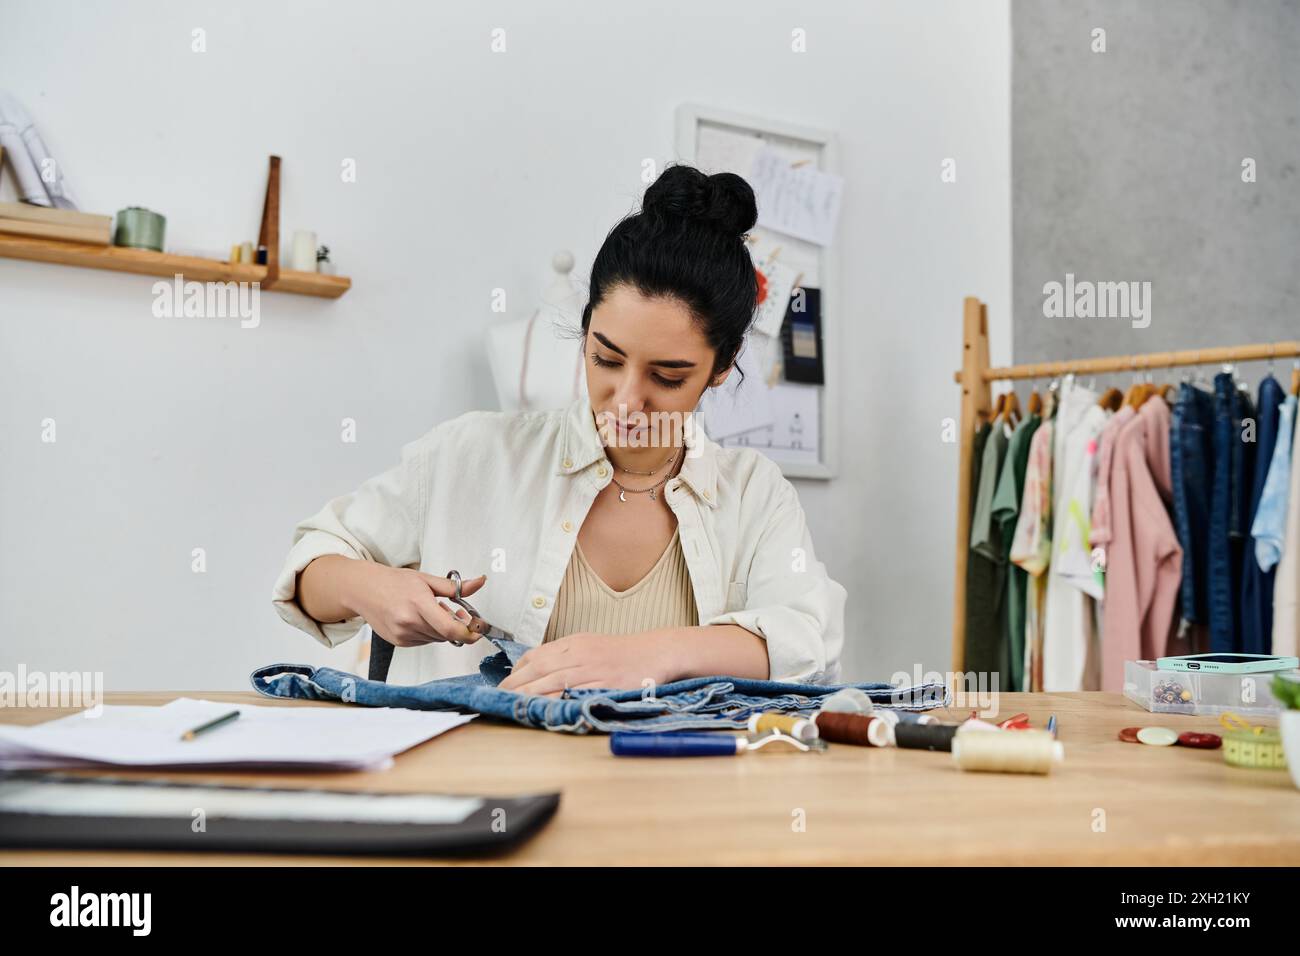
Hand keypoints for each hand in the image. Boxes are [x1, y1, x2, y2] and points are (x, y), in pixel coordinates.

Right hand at [347, 565, 486, 647]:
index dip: (469, 632)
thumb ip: (455, 587)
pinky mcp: (399, 642)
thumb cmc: (393, 582)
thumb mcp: (426, 579)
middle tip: (459, 612)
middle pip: (446, 634)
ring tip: (433, 610)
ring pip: (437, 639)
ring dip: (443, 628)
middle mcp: (409, 622)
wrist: (363, 590)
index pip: (450, 628)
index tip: (479, 629)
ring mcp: (403, 634)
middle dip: (458, 626)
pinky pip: (425, 641)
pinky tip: (421, 618)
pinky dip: (430, 632)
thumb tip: (479, 582)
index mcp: (418, 603)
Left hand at [498, 630, 679, 696]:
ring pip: (552, 682)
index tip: (506, 684)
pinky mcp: (605, 685)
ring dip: (529, 695)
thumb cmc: (623, 652)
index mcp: (574, 643)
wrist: (656, 651)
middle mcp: (579, 654)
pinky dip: (557, 701)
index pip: (536, 655)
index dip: (517, 671)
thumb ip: (566, 656)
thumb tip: (539, 669)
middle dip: (515, 685)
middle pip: (538, 669)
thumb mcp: (590, 645)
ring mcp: (592, 670)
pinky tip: (544, 709)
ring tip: (512, 706)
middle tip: (499, 698)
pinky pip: (575, 694)